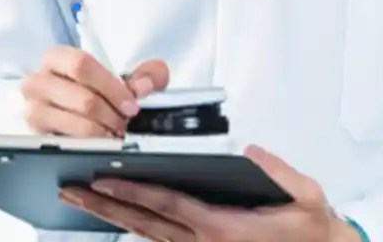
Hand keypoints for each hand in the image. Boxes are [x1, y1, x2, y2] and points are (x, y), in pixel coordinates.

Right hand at [21, 47, 168, 137]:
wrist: (74, 109)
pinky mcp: (35, 134)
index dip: (111, 87)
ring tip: (114, 133)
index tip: (131, 105)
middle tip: (125, 122)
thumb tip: (146, 86)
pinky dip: (87, 144)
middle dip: (110, 114)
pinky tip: (100, 143)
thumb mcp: (123, 77)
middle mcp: (38, 81)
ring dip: (100, 131)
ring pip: (72, 122)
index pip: (82, 65)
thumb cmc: (95, 89)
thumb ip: (145, 74)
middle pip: (80, 98)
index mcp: (56, 58)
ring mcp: (33, 108)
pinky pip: (63, 141)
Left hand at [59, 145, 361, 241]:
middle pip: (144, 222)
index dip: (133, 191)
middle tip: (70, 191)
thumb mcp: (306, 196)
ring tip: (79, 199)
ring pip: (145, 233)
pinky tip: (112, 215)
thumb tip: (251, 150)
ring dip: (111, 216)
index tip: (103, 178)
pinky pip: (159, 240)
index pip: (168, 205)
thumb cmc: (312, 229)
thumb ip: (277, 172)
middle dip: (104, 205)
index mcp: (225, 229)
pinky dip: (133, 226)